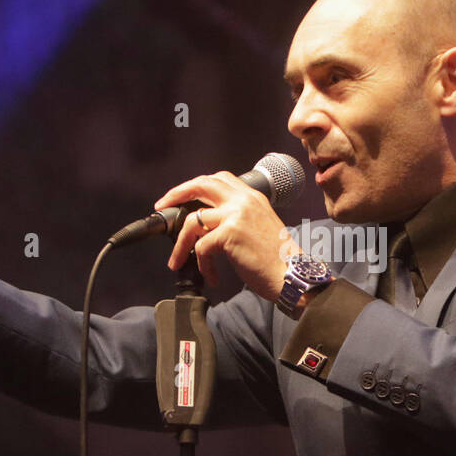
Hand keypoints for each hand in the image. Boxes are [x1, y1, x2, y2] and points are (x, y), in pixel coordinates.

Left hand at [155, 171, 301, 300]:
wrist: (292, 275)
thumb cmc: (278, 258)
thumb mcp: (260, 226)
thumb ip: (237, 217)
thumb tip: (206, 225)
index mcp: (252, 196)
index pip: (218, 179)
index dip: (194, 185)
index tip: (180, 196)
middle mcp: (244, 200)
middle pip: (201, 185)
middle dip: (176, 194)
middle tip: (162, 207)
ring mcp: (236, 215)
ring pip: (193, 221)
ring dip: (181, 245)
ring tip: (179, 261)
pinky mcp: (230, 234)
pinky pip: (201, 247)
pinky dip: (202, 265)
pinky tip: (211, 276)